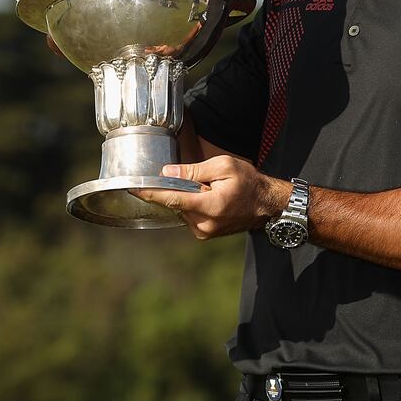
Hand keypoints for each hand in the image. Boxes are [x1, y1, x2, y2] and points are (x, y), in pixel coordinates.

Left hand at [134, 156, 287, 239]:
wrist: (266, 204)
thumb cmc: (249, 182)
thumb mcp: (224, 166)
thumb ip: (194, 170)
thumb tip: (168, 173)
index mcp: (210, 206)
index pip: (172, 199)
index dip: (151, 192)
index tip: (133, 188)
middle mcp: (205, 224)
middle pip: (176, 203)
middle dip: (179, 189)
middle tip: (202, 180)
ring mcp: (205, 232)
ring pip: (182, 210)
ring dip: (188, 198)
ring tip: (211, 190)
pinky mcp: (205, 234)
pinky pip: (189, 216)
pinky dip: (193, 205)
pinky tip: (210, 199)